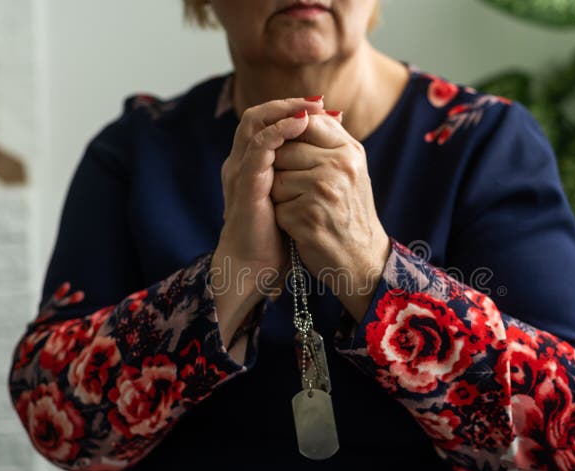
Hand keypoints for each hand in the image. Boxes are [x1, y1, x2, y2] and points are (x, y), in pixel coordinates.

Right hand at [214, 97, 324, 298]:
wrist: (258, 264)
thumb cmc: (278, 235)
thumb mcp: (296, 196)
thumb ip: (304, 172)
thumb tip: (332, 153)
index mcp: (254, 163)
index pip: (268, 121)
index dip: (293, 109)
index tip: (323, 106)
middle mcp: (243, 162)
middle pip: (258, 115)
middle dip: (288, 104)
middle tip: (317, 101)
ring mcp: (241, 171)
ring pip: (253, 124)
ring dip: (282, 111)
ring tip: (309, 108)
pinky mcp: (246, 185)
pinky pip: (258, 149)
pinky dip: (278, 132)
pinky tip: (298, 126)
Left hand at [271, 112, 390, 320]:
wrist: (363, 260)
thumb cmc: (351, 212)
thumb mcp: (351, 170)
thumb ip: (330, 138)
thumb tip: (305, 107)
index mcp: (350, 151)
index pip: (306, 122)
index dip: (288, 134)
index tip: (286, 151)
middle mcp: (339, 167)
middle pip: (284, 150)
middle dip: (280, 168)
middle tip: (294, 187)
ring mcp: (323, 192)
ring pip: (276, 178)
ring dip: (279, 194)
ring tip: (299, 207)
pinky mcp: (307, 217)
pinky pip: (276, 205)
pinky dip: (282, 217)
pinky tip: (298, 226)